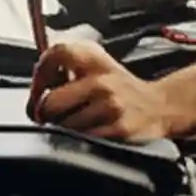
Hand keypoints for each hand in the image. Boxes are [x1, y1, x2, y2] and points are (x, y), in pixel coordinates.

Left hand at [27, 40, 173, 142]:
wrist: (161, 106)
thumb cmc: (122, 89)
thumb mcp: (98, 67)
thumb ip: (66, 69)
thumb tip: (35, 88)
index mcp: (95, 59)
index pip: (57, 54)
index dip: (40, 73)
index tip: (39, 88)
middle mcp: (102, 80)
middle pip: (50, 102)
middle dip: (46, 114)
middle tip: (53, 116)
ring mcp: (110, 105)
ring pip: (63, 126)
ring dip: (66, 130)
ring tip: (83, 122)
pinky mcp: (117, 129)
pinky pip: (81, 140)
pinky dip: (81, 141)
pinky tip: (94, 132)